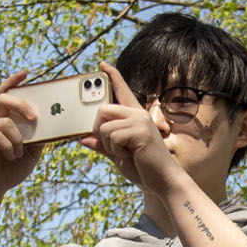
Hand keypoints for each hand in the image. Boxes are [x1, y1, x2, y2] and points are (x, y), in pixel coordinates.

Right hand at [0, 72, 43, 205]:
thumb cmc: (10, 169)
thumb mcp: (31, 152)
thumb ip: (38, 137)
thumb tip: (53, 123)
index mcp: (2, 119)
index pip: (5, 94)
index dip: (13, 82)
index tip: (26, 73)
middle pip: (3, 99)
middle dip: (21, 104)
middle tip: (35, 117)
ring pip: (4, 121)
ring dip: (19, 138)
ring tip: (20, 152)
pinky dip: (11, 147)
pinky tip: (13, 157)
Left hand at [85, 65, 189, 196]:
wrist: (163, 182)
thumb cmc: (143, 169)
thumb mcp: (118, 155)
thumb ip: (102, 145)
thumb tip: (82, 139)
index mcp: (135, 116)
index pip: (122, 90)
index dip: (112, 76)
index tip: (102, 64)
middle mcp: (138, 114)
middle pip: (102, 109)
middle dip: (99, 129)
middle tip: (115, 145)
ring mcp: (140, 120)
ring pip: (104, 126)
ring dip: (109, 144)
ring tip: (127, 152)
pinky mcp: (139, 131)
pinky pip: (111, 137)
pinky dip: (116, 150)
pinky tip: (132, 155)